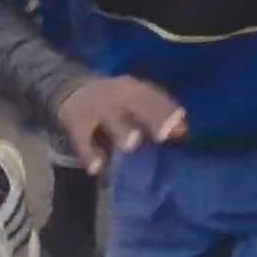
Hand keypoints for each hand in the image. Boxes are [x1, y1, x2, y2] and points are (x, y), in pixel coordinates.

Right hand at [53, 76, 186, 171]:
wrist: (72, 91)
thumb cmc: (116, 102)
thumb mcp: (135, 102)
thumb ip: (158, 115)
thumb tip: (184, 131)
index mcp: (133, 88)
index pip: (154, 97)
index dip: (168, 112)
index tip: (183, 130)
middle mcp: (116, 94)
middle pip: (136, 103)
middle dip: (151, 117)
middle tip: (164, 136)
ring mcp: (94, 107)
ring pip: (109, 117)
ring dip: (121, 129)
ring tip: (132, 145)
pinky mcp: (74, 121)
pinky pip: (82, 139)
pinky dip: (89, 154)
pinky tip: (97, 169)